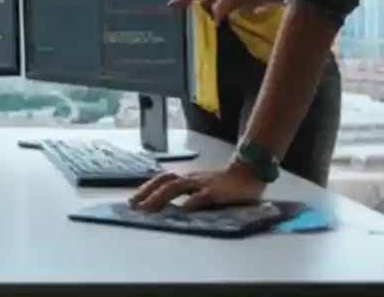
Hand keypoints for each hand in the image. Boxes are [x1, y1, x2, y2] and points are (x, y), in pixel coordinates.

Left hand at [128, 162, 266, 210]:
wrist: (250, 172)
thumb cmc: (226, 183)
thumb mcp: (204, 185)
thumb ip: (188, 192)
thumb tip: (170, 204)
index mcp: (188, 178)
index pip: (162, 179)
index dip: (146, 188)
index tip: (133, 199)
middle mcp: (192, 178)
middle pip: (165, 182)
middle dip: (147, 193)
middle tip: (133, 206)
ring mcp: (203, 184)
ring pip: (177, 187)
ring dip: (160, 197)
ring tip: (147, 209)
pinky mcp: (216, 192)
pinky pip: (201, 196)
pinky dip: (190, 202)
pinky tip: (180, 210)